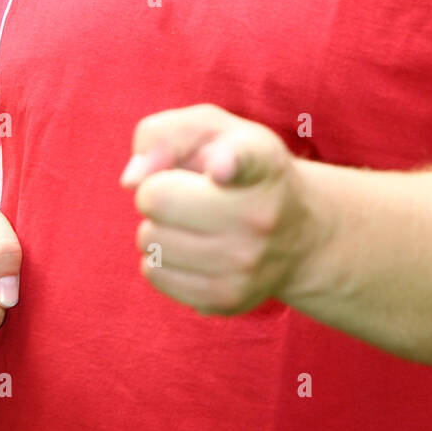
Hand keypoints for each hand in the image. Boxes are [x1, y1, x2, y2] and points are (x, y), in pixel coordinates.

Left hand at [120, 104, 317, 316]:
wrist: (300, 234)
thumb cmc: (239, 168)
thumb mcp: (213, 131)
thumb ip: (163, 134)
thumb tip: (131, 180)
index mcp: (261, 162)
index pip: (244, 161)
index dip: (228, 163)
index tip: (221, 168)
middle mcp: (260, 215)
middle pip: (157, 201)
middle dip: (156, 192)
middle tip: (183, 193)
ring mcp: (246, 264)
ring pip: (149, 241)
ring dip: (157, 227)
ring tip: (191, 222)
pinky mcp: (228, 298)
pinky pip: (154, 274)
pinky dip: (161, 258)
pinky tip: (191, 248)